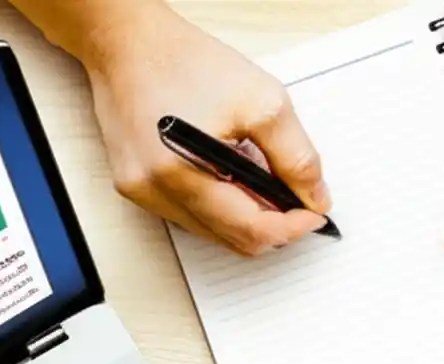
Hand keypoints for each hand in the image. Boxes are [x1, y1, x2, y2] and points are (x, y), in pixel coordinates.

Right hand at [81, 3, 331, 255]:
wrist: (128, 43)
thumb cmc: (184, 62)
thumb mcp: (261, 101)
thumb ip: (295, 155)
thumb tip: (315, 197)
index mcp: (182, 172)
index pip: (249, 230)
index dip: (291, 228)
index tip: (314, 215)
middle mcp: (155, 192)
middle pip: (231, 239)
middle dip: (272, 226)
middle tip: (295, 201)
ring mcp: (141, 194)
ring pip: (210, 232)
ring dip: (244, 217)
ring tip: (258, 177)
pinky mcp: (134, 187)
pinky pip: (189, 216)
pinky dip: (218, 206)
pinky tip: (226, 173)